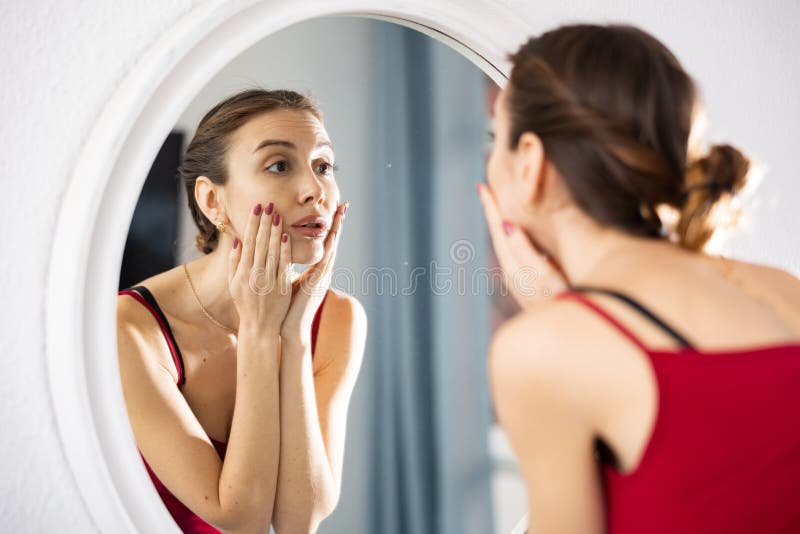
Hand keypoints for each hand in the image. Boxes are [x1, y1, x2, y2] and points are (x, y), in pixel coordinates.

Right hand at [228, 202, 292, 337]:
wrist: (259, 328)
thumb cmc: (246, 305)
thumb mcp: (234, 285)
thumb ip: (234, 263)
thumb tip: (237, 241)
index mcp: (242, 273)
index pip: (248, 242)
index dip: (253, 224)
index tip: (257, 208)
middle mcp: (254, 275)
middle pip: (260, 244)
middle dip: (264, 222)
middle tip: (269, 204)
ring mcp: (268, 281)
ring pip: (271, 252)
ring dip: (274, 232)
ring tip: (277, 214)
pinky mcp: (281, 288)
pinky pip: (283, 266)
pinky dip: (284, 251)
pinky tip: (286, 237)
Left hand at [280, 201, 347, 344]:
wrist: (290, 328)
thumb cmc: (287, 306)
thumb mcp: (289, 280)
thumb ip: (288, 266)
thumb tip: (282, 252)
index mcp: (316, 272)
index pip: (325, 244)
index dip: (330, 227)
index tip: (335, 210)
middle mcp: (322, 273)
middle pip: (333, 243)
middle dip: (339, 224)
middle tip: (345, 205)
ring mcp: (322, 279)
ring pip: (332, 250)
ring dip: (337, 233)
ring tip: (342, 216)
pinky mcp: (317, 286)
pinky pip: (324, 264)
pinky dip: (328, 251)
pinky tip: (331, 239)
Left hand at [476, 183, 567, 308]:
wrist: (568, 339)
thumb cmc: (560, 304)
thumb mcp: (542, 276)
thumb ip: (524, 250)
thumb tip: (505, 225)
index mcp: (515, 269)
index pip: (498, 232)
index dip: (491, 209)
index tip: (482, 187)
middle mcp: (515, 276)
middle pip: (500, 238)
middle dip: (494, 214)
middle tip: (487, 191)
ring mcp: (524, 284)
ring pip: (509, 247)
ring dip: (505, 226)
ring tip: (503, 208)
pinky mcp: (535, 290)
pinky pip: (521, 256)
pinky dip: (519, 240)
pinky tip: (527, 237)